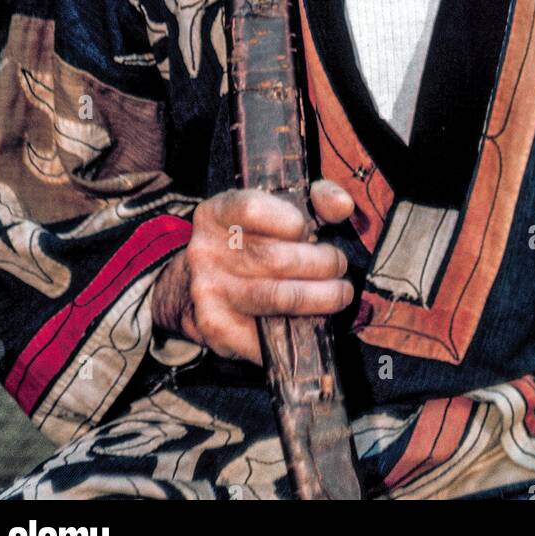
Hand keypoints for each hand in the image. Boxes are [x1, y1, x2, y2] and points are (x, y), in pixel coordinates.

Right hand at [151, 180, 355, 365]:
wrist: (192, 286)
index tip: (309, 230)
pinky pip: (268, 335)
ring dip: (321, 297)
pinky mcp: (218, 328)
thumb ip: (314, 200)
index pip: (253, 209)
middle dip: (322, 263)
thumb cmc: (248, 242)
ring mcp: (209, 292)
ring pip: (278, 298)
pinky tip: (314, 321)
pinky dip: (299, 330)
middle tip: (338, 266)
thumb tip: (343, 206)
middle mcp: (206, 252)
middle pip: (276, 259)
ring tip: (340, 293)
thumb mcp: (273, 209)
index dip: (292, 221)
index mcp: (217, 214)